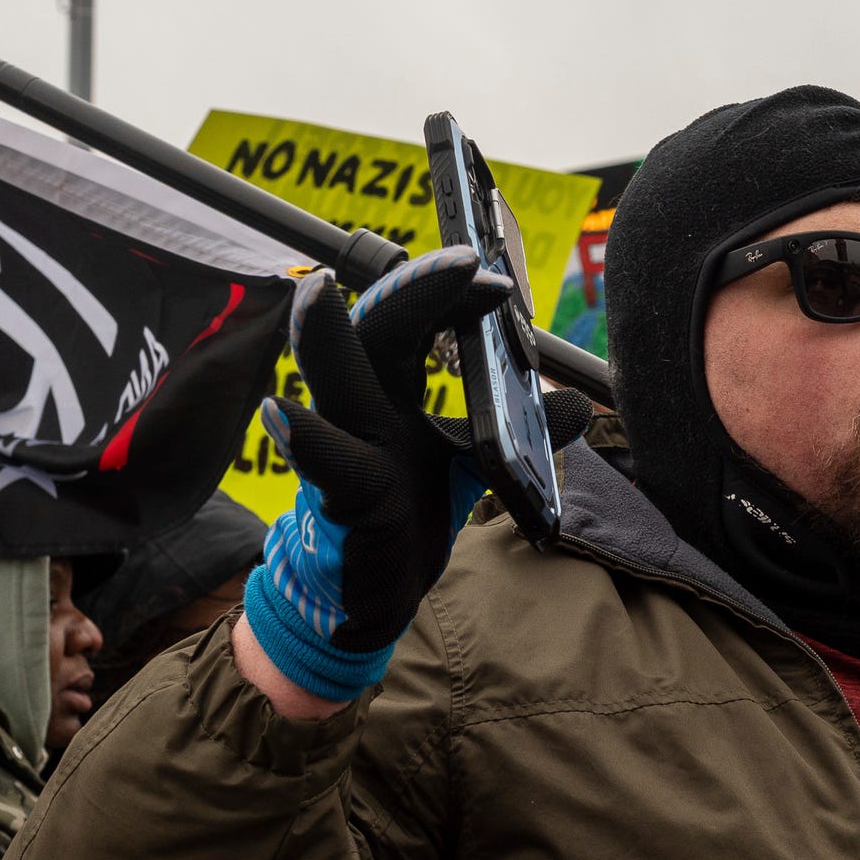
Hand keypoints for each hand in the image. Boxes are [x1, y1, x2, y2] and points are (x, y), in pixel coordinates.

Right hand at [240, 251, 589, 702]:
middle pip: (377, 331)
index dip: (449, 294)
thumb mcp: (469, 467)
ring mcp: (348, 447)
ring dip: (322, 340)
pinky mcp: (342, 497)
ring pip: (333, 385)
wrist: (366, 595)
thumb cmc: (403, 515)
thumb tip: (578, 402)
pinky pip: (324, 463)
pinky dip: (306, 440)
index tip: (496, 283)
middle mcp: (366, 407)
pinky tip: (281, 415)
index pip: (417, 321)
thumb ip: (512, 432)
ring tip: (313, 293)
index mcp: (393, 391)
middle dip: (413, 292)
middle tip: (459, 264)